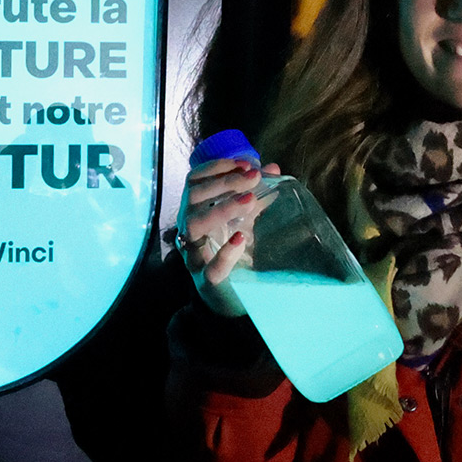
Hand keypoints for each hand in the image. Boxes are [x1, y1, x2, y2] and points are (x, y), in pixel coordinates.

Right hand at [179, 158, 280, 310]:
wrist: (233, 297)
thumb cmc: (234, 254)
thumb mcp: (244, 221)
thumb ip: (256, 197)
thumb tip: (273, 168)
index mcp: (195, 212)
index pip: (194, 181)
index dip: (216, 168)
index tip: (245, 164)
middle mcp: (188, 230)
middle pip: (193, 197)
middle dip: (223, 182)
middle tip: (253, 177)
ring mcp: (194, 256)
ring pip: (193, 225)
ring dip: (221, 208)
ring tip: (249, 200)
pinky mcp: (206, 282)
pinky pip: (210, 267)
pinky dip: (225, 252)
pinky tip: (241, 238)